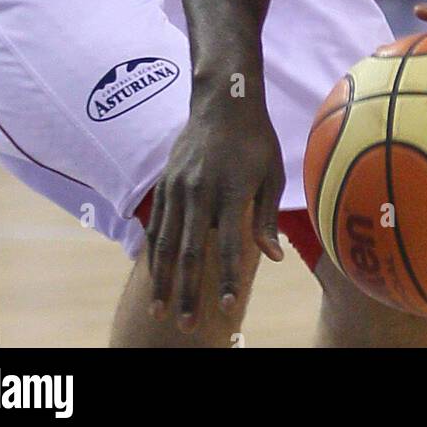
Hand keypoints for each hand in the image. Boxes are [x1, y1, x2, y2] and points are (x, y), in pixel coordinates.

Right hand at [146, 88, 284, 331]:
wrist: (224, 100)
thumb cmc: (256, 139)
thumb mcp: (272, 173)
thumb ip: (266, 217)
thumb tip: (273, 257)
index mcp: (231, 191)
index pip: (227, 246)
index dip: (225, 279)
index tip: (225, 308)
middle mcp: (200, 191)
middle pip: (189, 252)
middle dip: (187, 292)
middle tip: (187, 325)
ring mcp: (178, 187)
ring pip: (165, 242)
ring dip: (162, 280)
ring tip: (159, 310)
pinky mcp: (166, 182)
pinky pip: (156, 223)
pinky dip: (153, 253)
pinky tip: (153, 276)